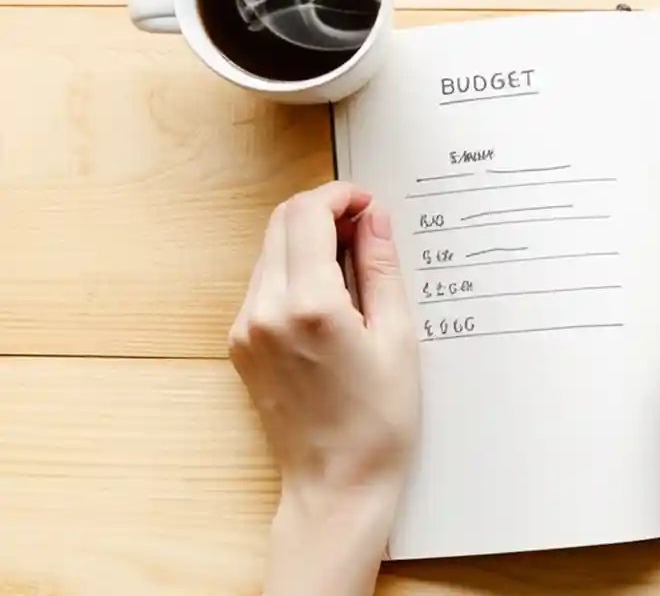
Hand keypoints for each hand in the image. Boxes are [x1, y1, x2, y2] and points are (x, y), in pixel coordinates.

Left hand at [228, 182, 418, 595]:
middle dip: (323, 211)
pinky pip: (264, 285)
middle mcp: (265, 310)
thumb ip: (382, 268)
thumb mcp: (397, 338)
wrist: (337, 486)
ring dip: (308, 239)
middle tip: (366, 225)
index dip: (340, 195)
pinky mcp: (240, 345)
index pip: (308, 215)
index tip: (368, 203)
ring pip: (269, 251)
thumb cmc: (379, 423)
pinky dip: (294, 271)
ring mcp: (246, 329)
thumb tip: (375, 217)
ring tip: (354, 263)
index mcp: (308, 305)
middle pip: (281, 224)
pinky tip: (331, 294)